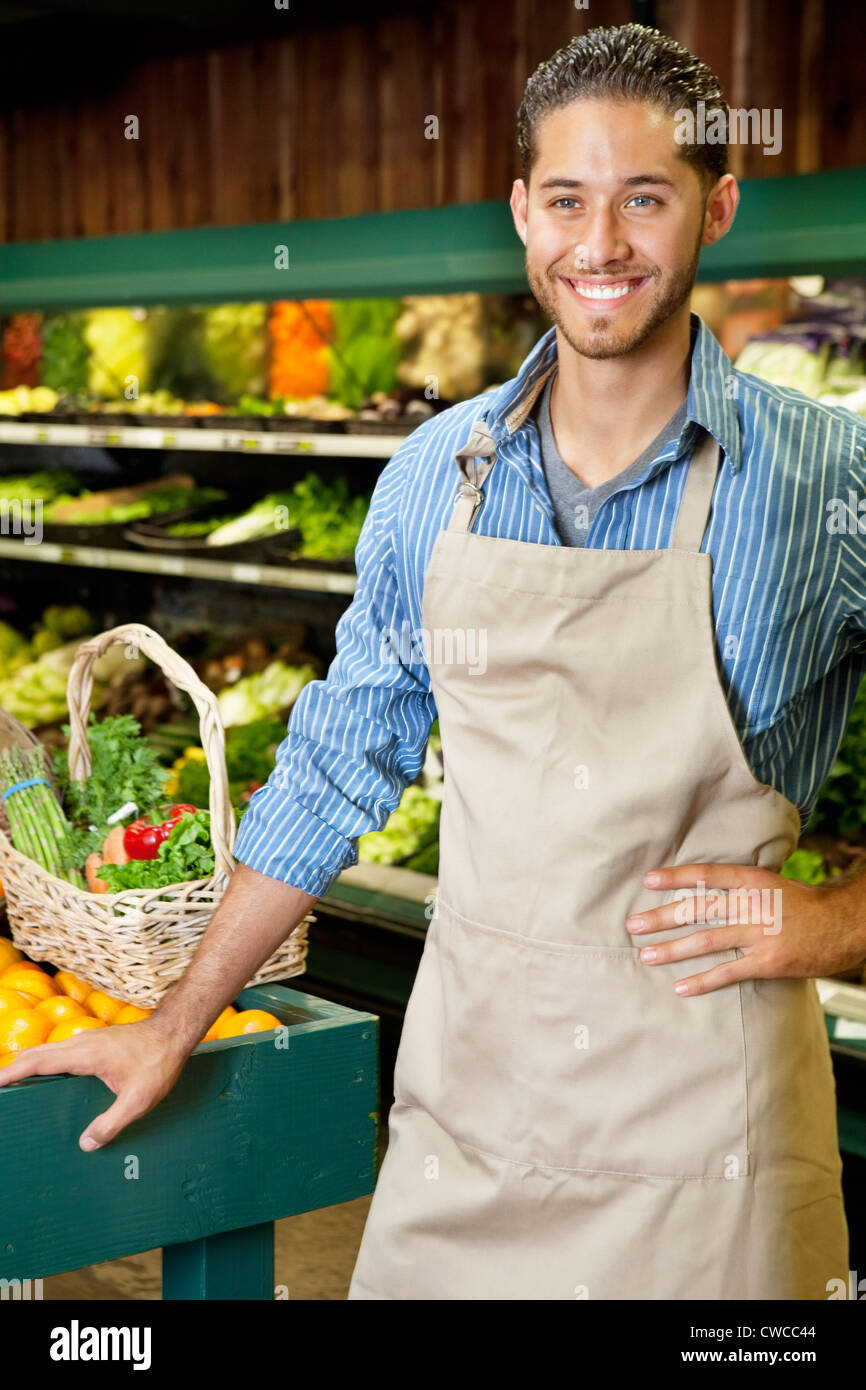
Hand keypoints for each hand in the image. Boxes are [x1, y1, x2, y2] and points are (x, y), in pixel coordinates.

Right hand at [0, 1016, 191, 1149]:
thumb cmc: (158, 1063)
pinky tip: (51, 1072)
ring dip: (31, 1061)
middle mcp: (83, 1043)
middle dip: (15, 1067)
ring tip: (16, 1079)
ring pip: (51, 1049)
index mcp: (86, 1055)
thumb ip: (111, 1123)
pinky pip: (64, 1049)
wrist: (175, 1033)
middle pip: (39, 1053)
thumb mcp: (138, 1101)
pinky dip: (48, 1059)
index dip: (14, 1071)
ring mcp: (91, 1039)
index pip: (40, 1062)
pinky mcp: (98, 1041)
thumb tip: (86, 1144)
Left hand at [625, 861, 865, 994]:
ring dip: (673, 949)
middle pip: (697, 909)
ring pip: (706, 940)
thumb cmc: (805, 904)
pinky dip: (702, 981)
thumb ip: (741, 886)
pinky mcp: (768, 961)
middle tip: (633, 925)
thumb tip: (705, 886)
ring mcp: (759, 934)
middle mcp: (752, 904)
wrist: (843, 925)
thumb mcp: (772, 883)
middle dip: (661, 918)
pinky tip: (681, 987)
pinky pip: (728, 972)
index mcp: (753, 881)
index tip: (648, 880)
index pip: (706, 875)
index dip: (675, 877)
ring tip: (647, 955)